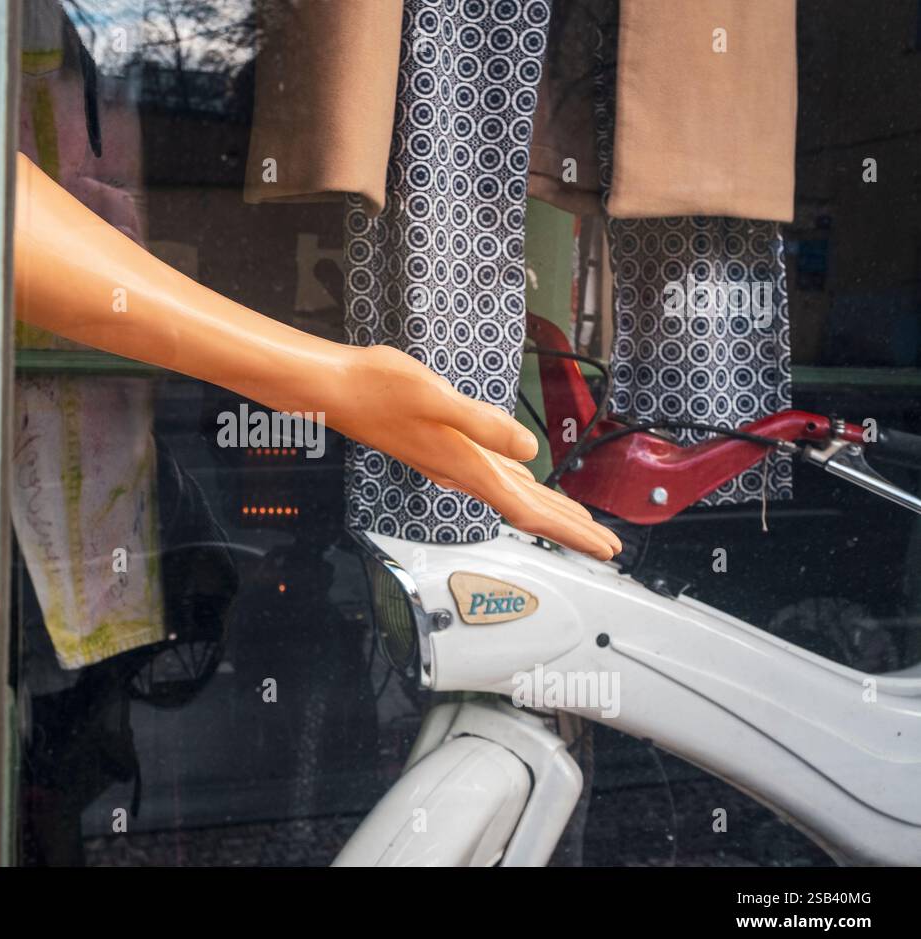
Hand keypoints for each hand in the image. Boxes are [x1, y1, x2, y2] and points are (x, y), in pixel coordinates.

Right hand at [326, 344, 621, 560]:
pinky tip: (527, 478)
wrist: (334, 389)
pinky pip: (494, 474)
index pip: (528, 509)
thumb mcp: (436, 397)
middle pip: (526, 509)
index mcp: (465, 463)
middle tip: (608, 545)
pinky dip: (522, 484)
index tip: (603, 547)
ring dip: (550, 509)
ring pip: (513, 493)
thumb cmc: (378, 388)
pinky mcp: (442, 445)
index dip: (570, 530)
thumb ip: (484, 424)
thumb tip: (530, 452)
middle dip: (570, 528)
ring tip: (580, 521)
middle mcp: (460, 470)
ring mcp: (450, 460)